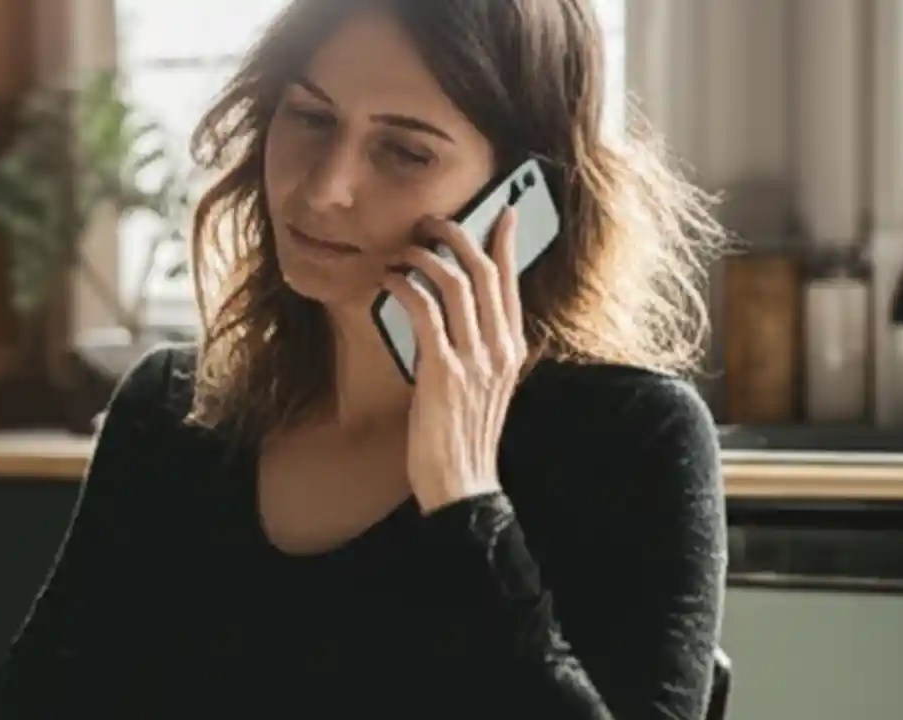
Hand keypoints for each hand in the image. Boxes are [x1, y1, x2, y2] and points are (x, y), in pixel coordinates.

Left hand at [380, 207, 525, 514]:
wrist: (462, 483)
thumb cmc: (466, 435)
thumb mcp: (486, 386)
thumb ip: (485, 350)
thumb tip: (470, 318)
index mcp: (513, 349)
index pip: (512, 284)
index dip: (507, 243)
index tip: (502, 212)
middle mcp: (500, 349)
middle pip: (485, 272)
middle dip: (457, 237)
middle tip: (431, 223)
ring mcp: (475, 360)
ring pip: (455, 284)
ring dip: (425, 258)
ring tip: (403, 251)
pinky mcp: (444, 372)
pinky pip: (425, 312)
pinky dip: (404, 288)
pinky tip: (389, 282)